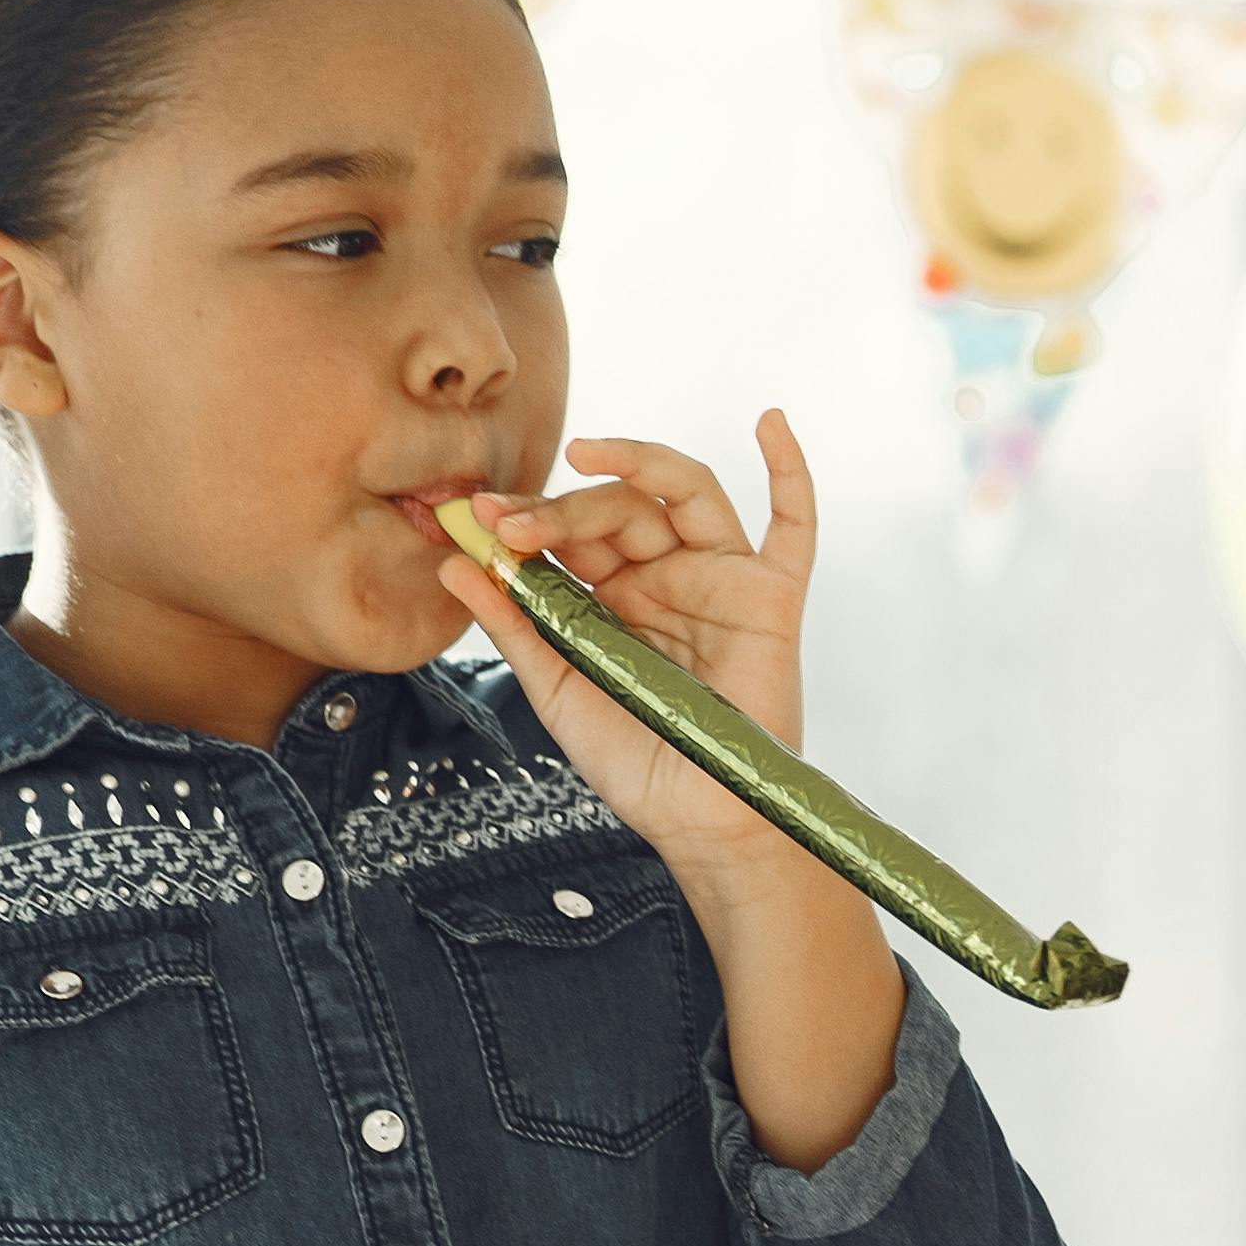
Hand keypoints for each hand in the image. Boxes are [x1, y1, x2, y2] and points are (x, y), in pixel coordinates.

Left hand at [436, 416, 821, 900]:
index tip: (474, 517)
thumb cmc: (635, 764)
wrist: (703, 823)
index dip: (524, 518)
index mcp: (612, 597)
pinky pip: (792, 525)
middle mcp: (667, 577)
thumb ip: (515, 624)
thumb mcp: (559, 690)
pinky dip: (789, 469)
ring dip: (634, 466)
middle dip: (561, 507)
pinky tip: (771, 421)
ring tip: (584, 455)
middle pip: (618, 507)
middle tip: (510, 521)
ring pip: (683, 494)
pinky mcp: (772, 598)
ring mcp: (721, 581)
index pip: (568, 533)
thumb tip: (454, 563)